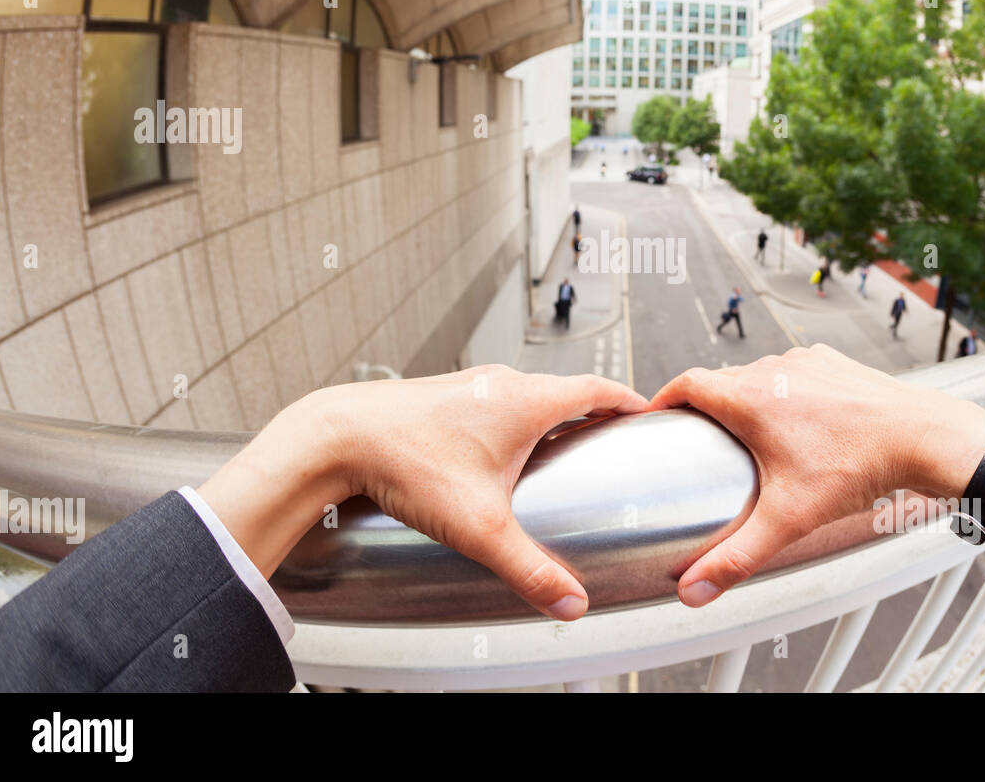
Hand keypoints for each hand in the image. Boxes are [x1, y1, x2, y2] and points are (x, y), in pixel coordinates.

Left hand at [197, 366, 647, 620]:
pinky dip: (513, 418)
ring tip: (560, 445)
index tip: (647, 412)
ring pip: (526, 393)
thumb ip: (530, 567)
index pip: (597, 389)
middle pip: (565, 389)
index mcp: (526, 401)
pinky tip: (498, 452)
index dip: (628, 401)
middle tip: (609, 436)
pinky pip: (494, 400)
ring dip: (551, 413)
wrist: (337, 437)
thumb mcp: (479, 526)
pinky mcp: (442, 396)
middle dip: (593, 412)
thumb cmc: (405, 463)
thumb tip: (570, 601)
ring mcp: (469, 385)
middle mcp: (501, 384)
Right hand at [648, 344, 984, 607]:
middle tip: (700, 436)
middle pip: (720, 381)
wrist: (923, 437)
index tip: (656, 415)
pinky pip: (793, 373)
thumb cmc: (860, 466)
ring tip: (748, 433)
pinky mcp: (833, 363)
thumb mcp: (789, 517)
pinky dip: (784, 393)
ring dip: (746, 398)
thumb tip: (695, 587)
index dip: (664, 398)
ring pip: (758, 375)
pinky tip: (797, 423)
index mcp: (750, 398)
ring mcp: (805, 363)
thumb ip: (737, 556)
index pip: (687, 383)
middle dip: (704, 406)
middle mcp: (773, 371)